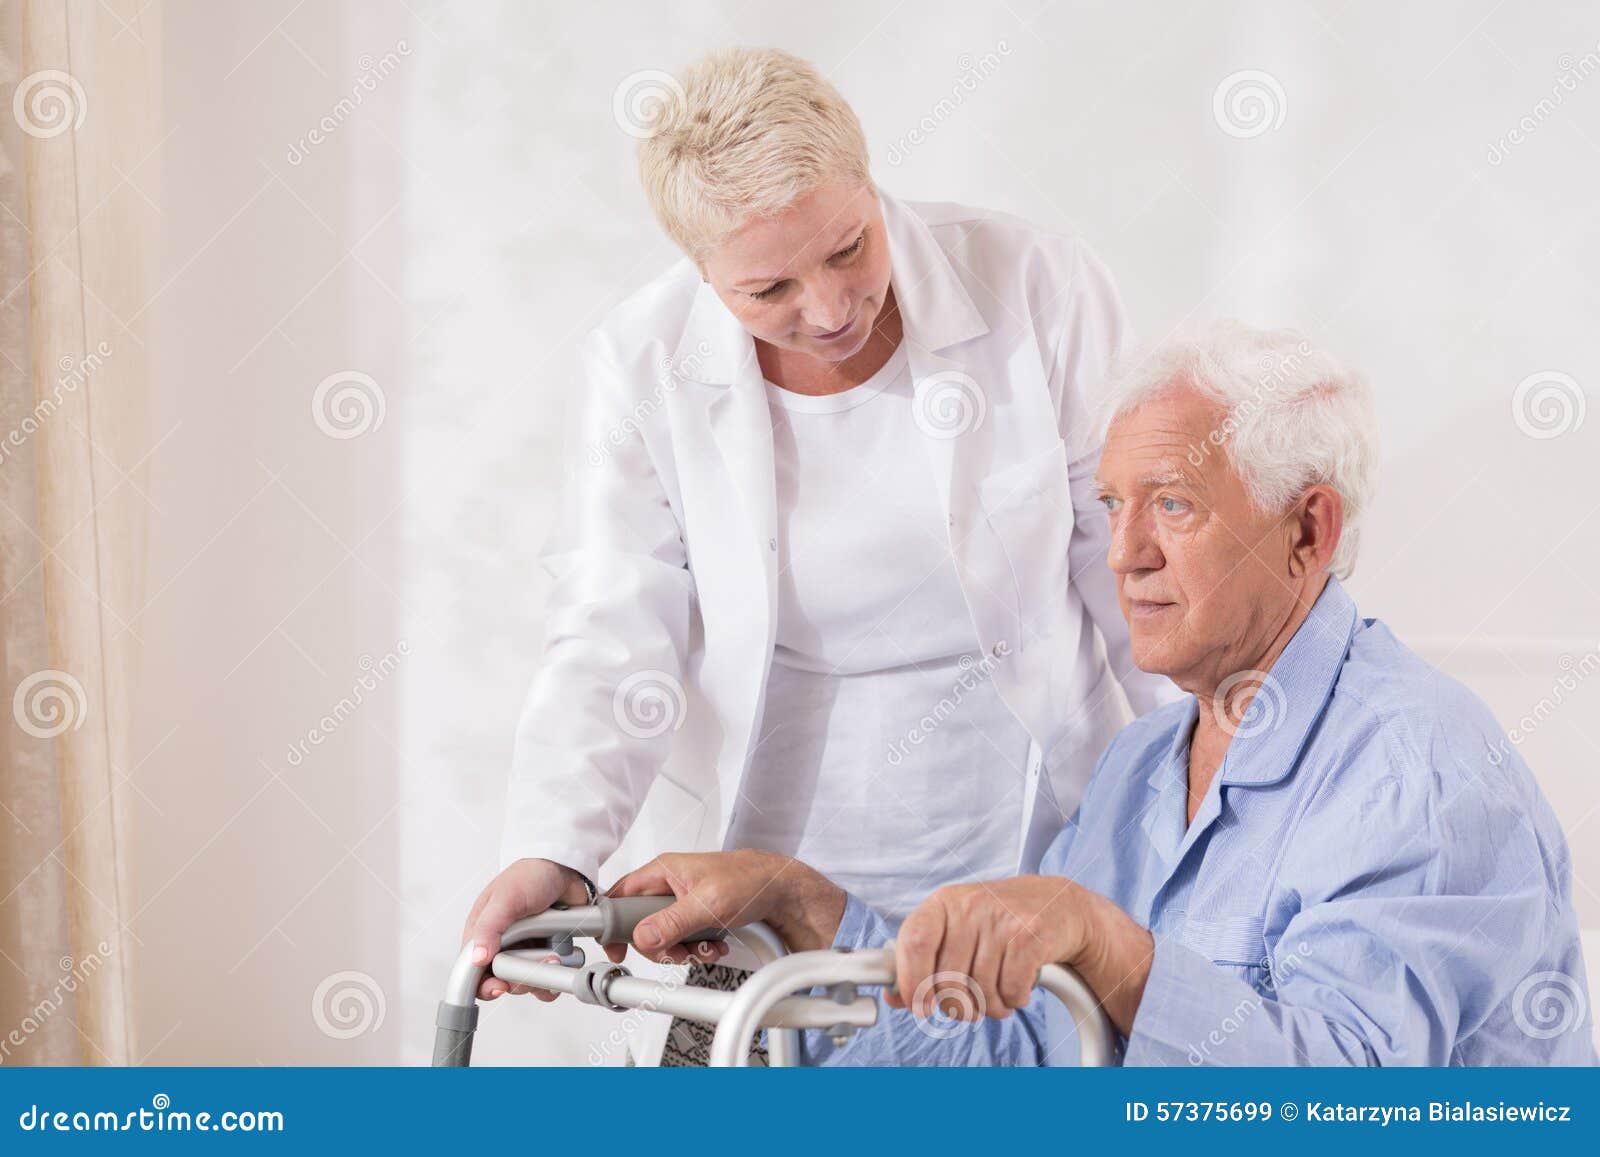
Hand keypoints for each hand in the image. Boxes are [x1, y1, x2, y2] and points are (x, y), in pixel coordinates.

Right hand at [460, 858, 590, 1001]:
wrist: (568, 868)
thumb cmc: (532, 875)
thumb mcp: (506, 898)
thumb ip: (490, 927)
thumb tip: (477, 958)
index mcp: (482, 931)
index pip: (472, 970)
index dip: (484, 984)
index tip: (500, 987)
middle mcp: (501, 944)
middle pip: (501, 981)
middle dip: (519, 980)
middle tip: (534, 967)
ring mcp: (524, 950)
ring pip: (525, 983)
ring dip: (540, 977)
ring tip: (554, 957)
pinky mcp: (544, 953)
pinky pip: (546, 979)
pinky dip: (554, 977)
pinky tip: (561, 963)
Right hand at [607, 850, 846, 961]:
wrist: (781, 890)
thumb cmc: (750, 880)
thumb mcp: (709, 904)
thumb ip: (673, 921)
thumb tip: (643, 936)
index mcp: (664, 871)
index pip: (620, 895)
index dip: (613, 922)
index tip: (616, 947)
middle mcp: (669, 884)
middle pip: (641, 923)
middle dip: (660, 945)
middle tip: (677, 951)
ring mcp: (682, 900)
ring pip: (663, 935)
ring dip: (682, 950)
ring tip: (705, 947)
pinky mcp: (695, 915)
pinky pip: (682, 939)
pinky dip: (697, 948)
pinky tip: (714, 946)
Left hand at [889, 876, 1152, 1034]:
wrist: (1059, 904)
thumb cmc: (999, 922)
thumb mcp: (957, 928)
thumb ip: (923, 959)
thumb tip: (895, 997)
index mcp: (944, 903)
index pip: (914, 941)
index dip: (912, 981)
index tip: (920, 1008)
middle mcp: (971, 906)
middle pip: (948, 978)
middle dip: (957, 1007)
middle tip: (967, 1007)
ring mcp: (1001, 919)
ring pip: (980, 990)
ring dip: (989, 1007)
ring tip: (997, 996)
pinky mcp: (1030, 935)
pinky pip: (1010, 990)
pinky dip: (1013, 1000)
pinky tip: (1018, 988)